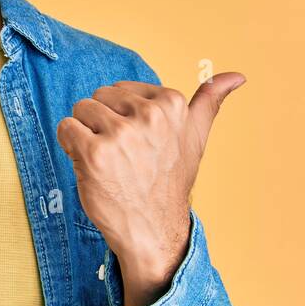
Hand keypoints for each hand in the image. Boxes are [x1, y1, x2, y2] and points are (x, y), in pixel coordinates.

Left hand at [55, 72, 244, 305]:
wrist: (153, 230)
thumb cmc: (169, 183)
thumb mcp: (195, 138)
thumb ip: (210, 102)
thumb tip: (238, 75)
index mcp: (171, 104)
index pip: (121, 89)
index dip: (121, 117)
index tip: (138, 144)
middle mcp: (149, 116)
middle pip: (98, 97)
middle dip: (101, 123)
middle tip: (121, 156)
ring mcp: (122, 134)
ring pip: (80, 110)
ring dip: (85, 135)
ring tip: (107, 162)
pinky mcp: (95, 152)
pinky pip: (66, 127)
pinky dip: (70, 145)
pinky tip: (89, 166)